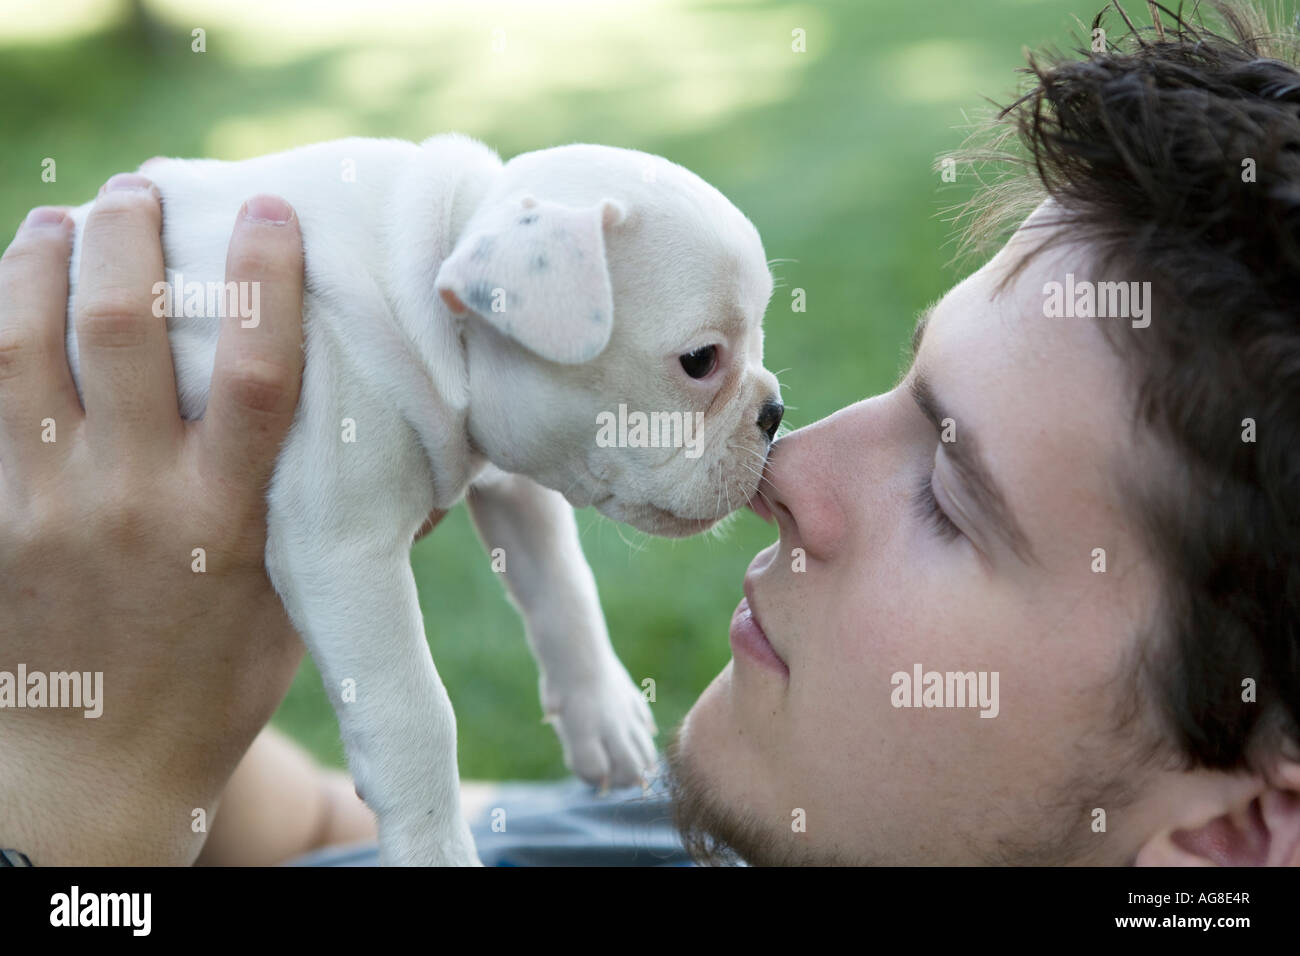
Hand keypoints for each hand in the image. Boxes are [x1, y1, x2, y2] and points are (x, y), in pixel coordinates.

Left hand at [0, 178, 307, 864]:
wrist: (93, 766)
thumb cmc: (215, 687)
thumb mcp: (294, 610)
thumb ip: (329, 528)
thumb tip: (415, 478)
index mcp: (223, 519)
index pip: (253, 374)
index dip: (266, 281)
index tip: (274, 212)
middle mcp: (131, 496)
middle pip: (122, 332)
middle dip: (133, 240)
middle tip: (146, 189)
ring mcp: (48, 502)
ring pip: (28, 348)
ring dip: (43, 266)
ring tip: (67, 219)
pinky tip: (12, 289)